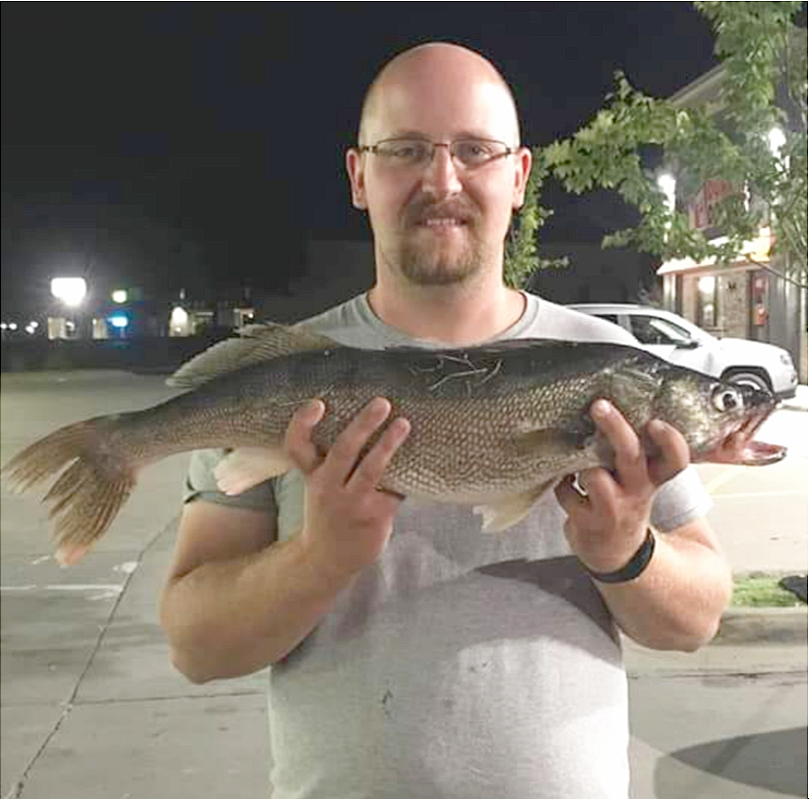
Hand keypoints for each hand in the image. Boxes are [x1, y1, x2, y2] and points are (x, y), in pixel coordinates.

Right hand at [284, 397, 410, 579]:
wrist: (327, 560)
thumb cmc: (328, 511)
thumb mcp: (318, 485)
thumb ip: (329, 460)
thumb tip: (368, 418)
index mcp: (312, 474)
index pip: (296, 446)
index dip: (303, 424)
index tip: (317, 403)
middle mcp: (327, 487)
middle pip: (342, 451)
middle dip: (363, 425)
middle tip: (382, 403)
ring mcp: (351, 503)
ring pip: (370, 469)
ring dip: (388, 445)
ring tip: (403, 424)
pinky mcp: (375, 516)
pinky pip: (395, 488)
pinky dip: (407, 473)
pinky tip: (421, 459)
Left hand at [554, 399, 689, 573]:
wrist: (616, 552)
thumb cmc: (625, 502)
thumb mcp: (643, 481)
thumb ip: (639, 452)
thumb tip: (622, 405)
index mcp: (653, 478)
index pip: (675, 459)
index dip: (670, 441)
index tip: (656, 422)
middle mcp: (636, 491)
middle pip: (631, 456)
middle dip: (615, 428)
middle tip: (599, 405)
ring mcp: (611, 508)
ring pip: (595, 475)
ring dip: (581, 463)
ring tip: (576, 459)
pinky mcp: (586, 521)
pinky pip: (566, 491)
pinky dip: (561, 483)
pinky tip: (564, 480)